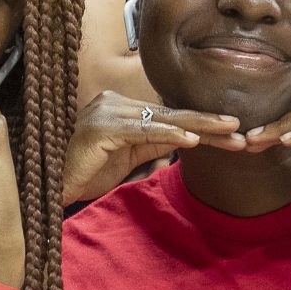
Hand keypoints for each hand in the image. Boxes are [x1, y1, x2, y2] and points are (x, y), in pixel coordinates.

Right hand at [64, 90, 240, 202]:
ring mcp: (108, 111)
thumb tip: (187, 141)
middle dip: (209, 123)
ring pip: (164, 119)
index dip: (203, 126)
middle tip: (241, 128)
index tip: (233, 134)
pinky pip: (144, 130)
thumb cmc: (84, 174)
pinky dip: (170, 135)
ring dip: (199, 127)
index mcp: (123, 110)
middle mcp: (116, 103)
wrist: (49, 185)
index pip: (171, 117)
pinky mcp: (103, 127)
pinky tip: (192, 140)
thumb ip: (154, 146)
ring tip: (229, 131)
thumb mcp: (128, 159)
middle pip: (172, 114)